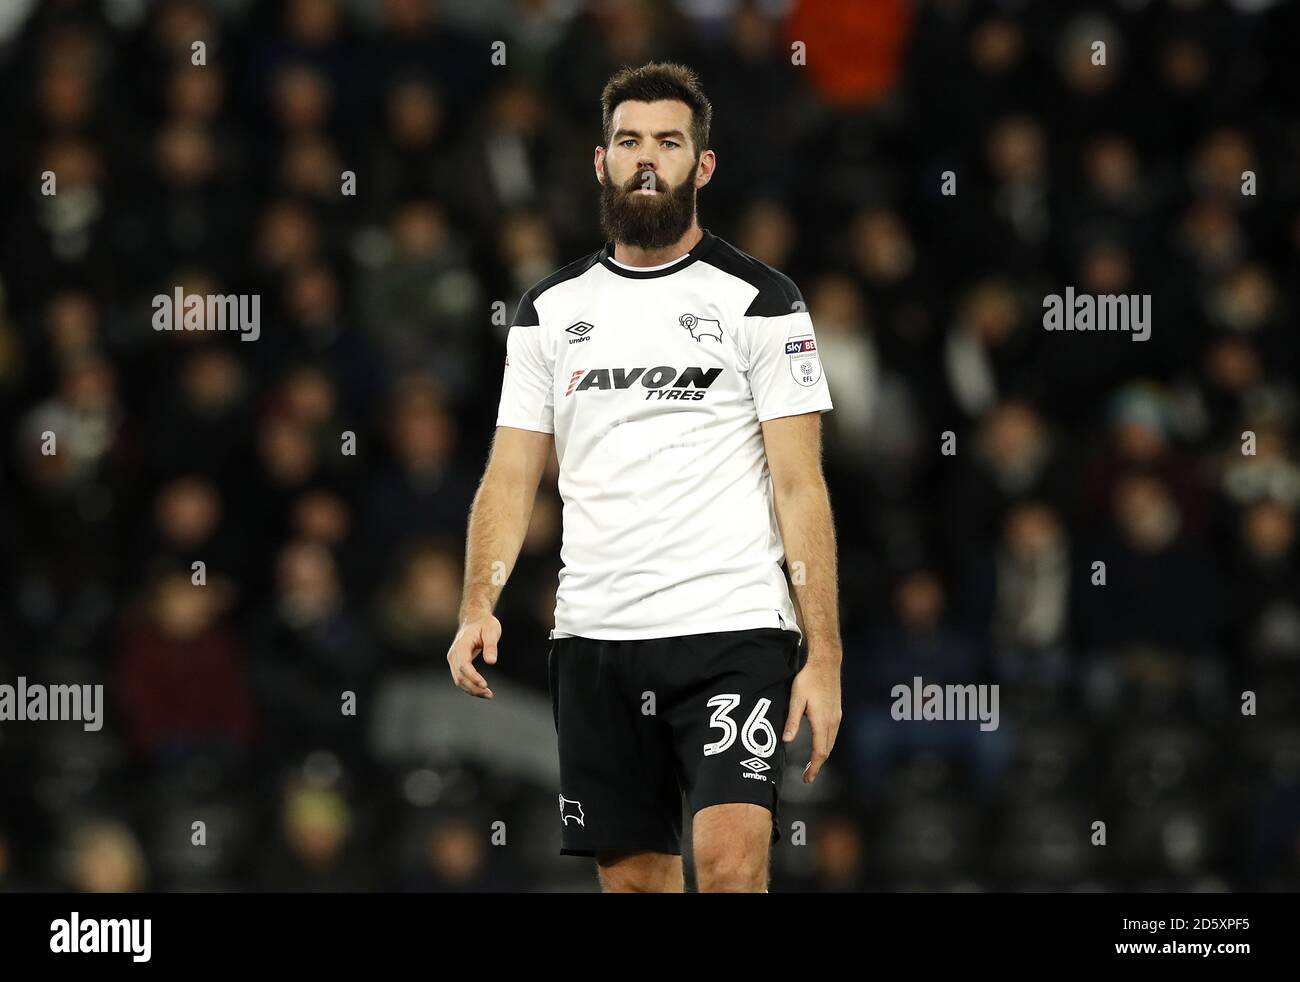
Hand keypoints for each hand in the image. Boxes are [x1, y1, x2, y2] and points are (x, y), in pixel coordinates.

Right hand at [446, 615, 501, 698]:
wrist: (474, 619)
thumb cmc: (485, 624)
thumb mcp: (491, 630)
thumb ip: (491, 646)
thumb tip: (491, 662)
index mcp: (461, 645)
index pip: (464, 665)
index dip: (473, 677)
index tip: (485, 685)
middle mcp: (454, 654)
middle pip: (460, 676)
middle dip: (474, 688)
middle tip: (490, 694)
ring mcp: (453, 660)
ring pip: (459, 680)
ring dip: (472, 690)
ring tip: (489, 695)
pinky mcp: (456, 664)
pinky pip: (461, 679)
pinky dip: (470, 687)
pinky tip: (482, 691)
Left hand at [781, 653, 841, 782]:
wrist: (826, 663)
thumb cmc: (809, 679)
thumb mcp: (796, 699)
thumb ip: (792, 720)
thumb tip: (787, 741)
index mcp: (822, 720)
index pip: (820, 751)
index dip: (814, 767)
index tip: (807, 779)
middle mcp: (832, 721)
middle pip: (827, 750)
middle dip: (817, 765)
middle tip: (807, 777)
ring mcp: (836, 716)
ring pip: (831, 742)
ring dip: (822, 755)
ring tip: (812, 764)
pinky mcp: (837, 711)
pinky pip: (833, 733)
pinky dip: (826, 744)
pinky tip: (820, 744)